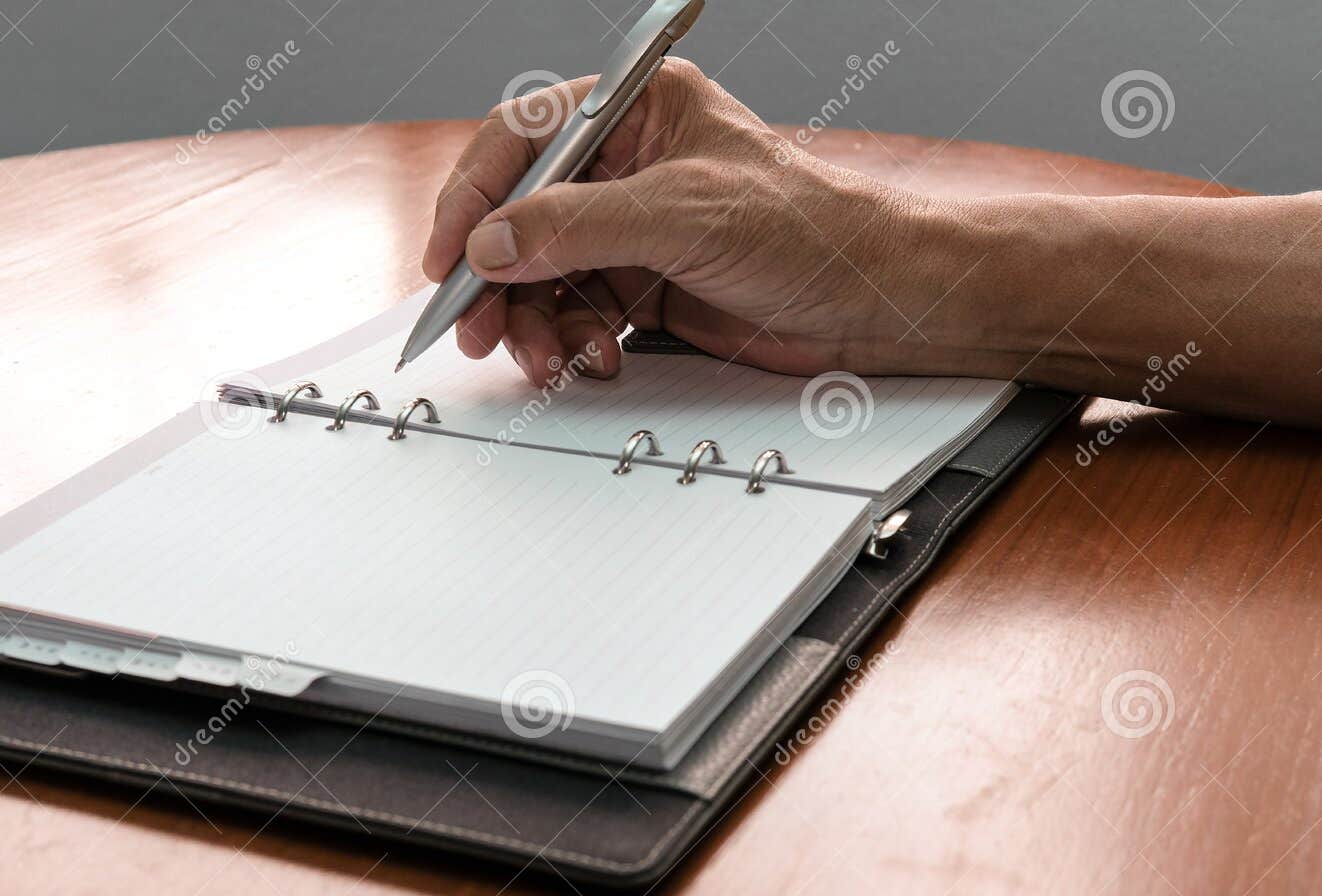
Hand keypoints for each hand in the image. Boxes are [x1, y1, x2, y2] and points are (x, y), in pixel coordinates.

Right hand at [422, 59, 955, 383]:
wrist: (872, 303)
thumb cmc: (811, 229)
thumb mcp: (684, 214)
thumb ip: (579, 225)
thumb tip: (491, 243)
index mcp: (636, 110)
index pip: (524, 140)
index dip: (475, 196)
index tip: (449, 256)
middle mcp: (627, 166)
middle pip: (522, 217)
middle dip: (497, 278)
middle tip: (478, 328)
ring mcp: (633, 231)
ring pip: (543, 276)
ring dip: (534, 323)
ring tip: (548, 359)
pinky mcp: (644, 288)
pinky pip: (578, 315)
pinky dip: (574, 344)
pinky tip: (596, 360)